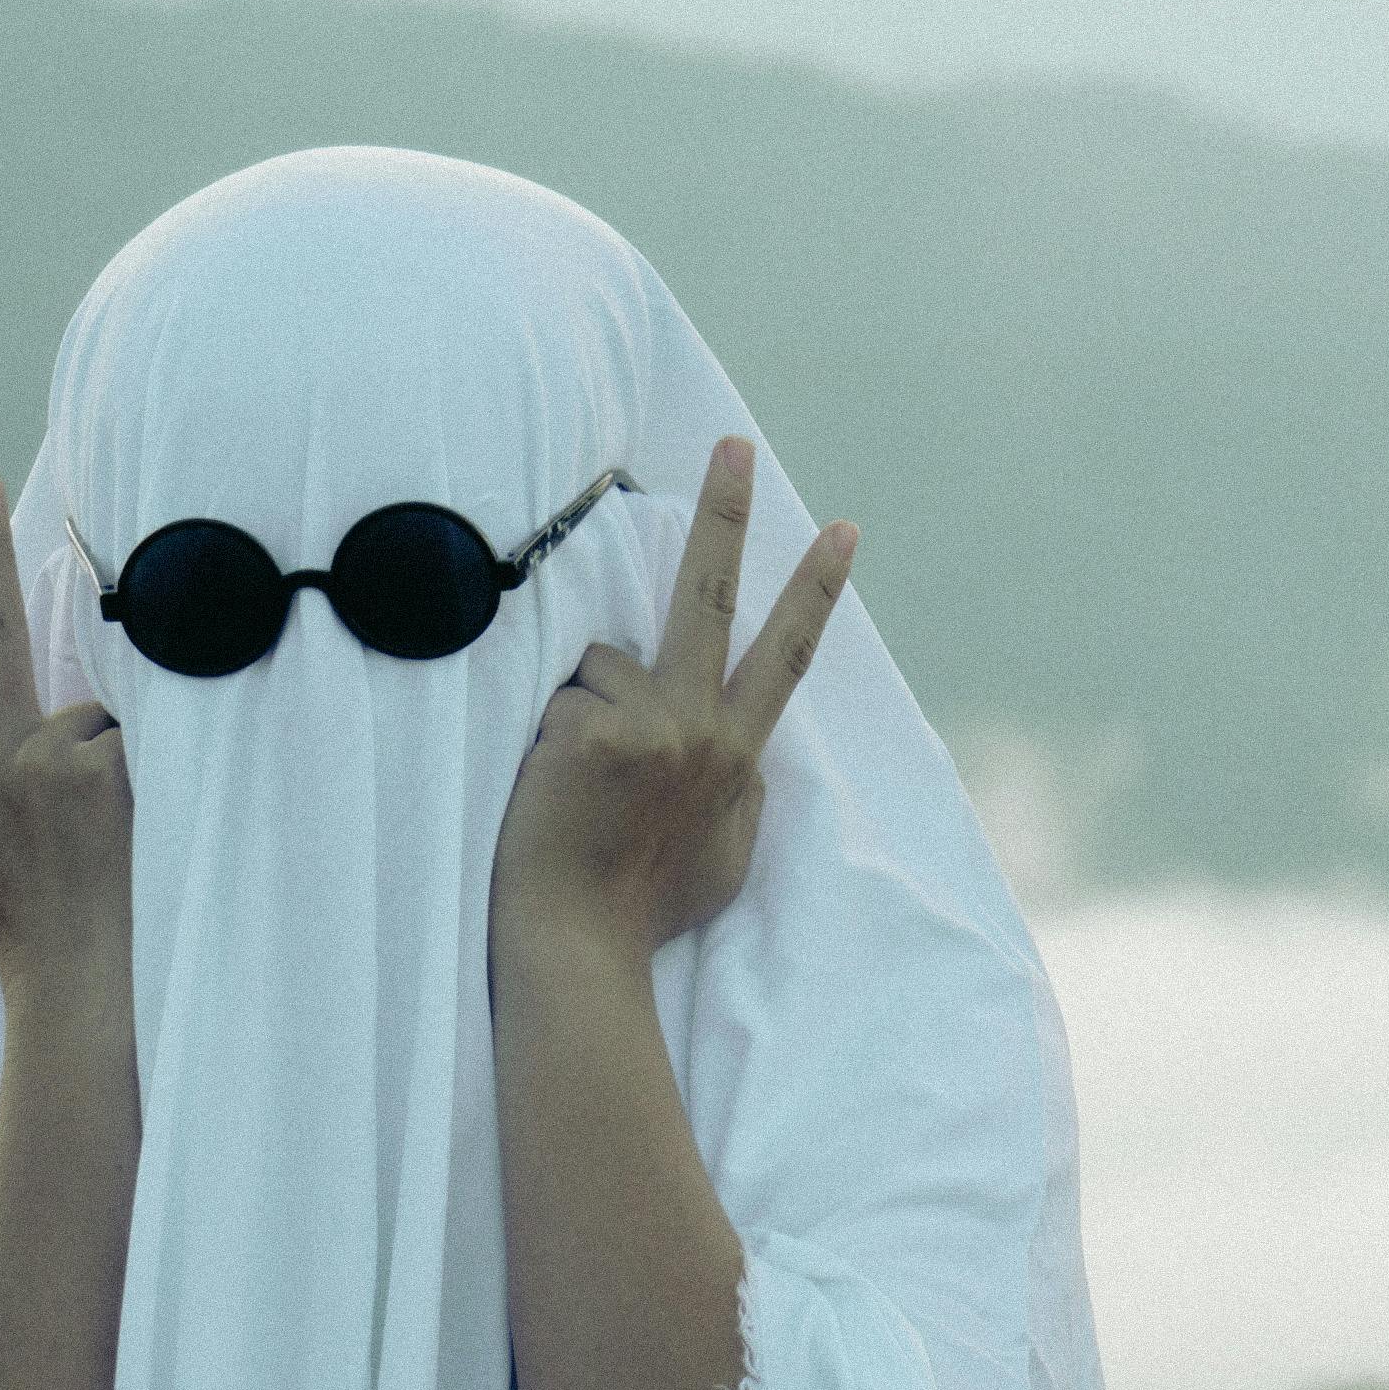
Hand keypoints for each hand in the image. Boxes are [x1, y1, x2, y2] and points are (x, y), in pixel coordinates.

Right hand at [0, 474, 131, 1000]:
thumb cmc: (24, 906)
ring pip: (89, 707)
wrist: (66, 971)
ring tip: (99, 826)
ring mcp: (41, 757)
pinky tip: (125, 822)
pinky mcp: (96, 763)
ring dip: (104, 752)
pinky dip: (138, 767)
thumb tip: (48, 684)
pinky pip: (130, 734)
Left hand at [492, 436, 854, 976]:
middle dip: (728, 512)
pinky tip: (547, 790)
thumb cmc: (642, 907)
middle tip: (735, 443)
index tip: (843, 530)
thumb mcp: (725, 854)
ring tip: (572, 787)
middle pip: (714, 596)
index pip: (786, 657)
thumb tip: (738, 748)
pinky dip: (545, 734)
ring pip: (601, 665)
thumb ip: (736, 788)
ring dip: (578, 709)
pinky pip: (558, 697)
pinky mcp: (594, 728)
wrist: (581, 946)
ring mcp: (651, 724)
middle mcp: (703, 729)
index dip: (816, 590)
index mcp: (738, 756)